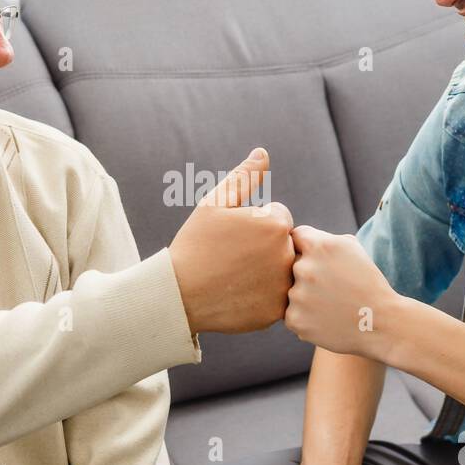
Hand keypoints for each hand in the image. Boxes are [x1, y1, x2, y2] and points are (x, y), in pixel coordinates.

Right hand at [169, 148, 294, 333]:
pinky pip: (275, 298)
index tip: (232, 236)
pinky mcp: (275, 311)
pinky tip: (237, 294)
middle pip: (283, 244)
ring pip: (281, 271)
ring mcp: (283, 286)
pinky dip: (260, 296)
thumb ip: (244, 177)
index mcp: (276, 224)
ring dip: (265, 271)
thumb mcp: (214, 204)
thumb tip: (263, 153)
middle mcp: (286, 254)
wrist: (177, 293)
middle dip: (262, 247)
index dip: (253, 224)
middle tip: (231, 257)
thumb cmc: (195, 243)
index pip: (278, 217)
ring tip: (234, 275)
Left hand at [284, 225, 395, 358]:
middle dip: (306, 273)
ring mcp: (297, 295)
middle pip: (291, 265)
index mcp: (319, 246)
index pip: (296, 237)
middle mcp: (304, 268)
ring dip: (304, 296)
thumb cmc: (367, 283)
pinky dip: (305, 316)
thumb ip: (321, 238)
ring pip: (290, 290)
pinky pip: (291, 313)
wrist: (381, 323)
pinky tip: (326, 318)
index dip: (307, 248)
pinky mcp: (295, 319)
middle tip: (329, 287)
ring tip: (330, 304)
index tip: (320, 261)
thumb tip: (296, 237)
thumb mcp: (352, 249)